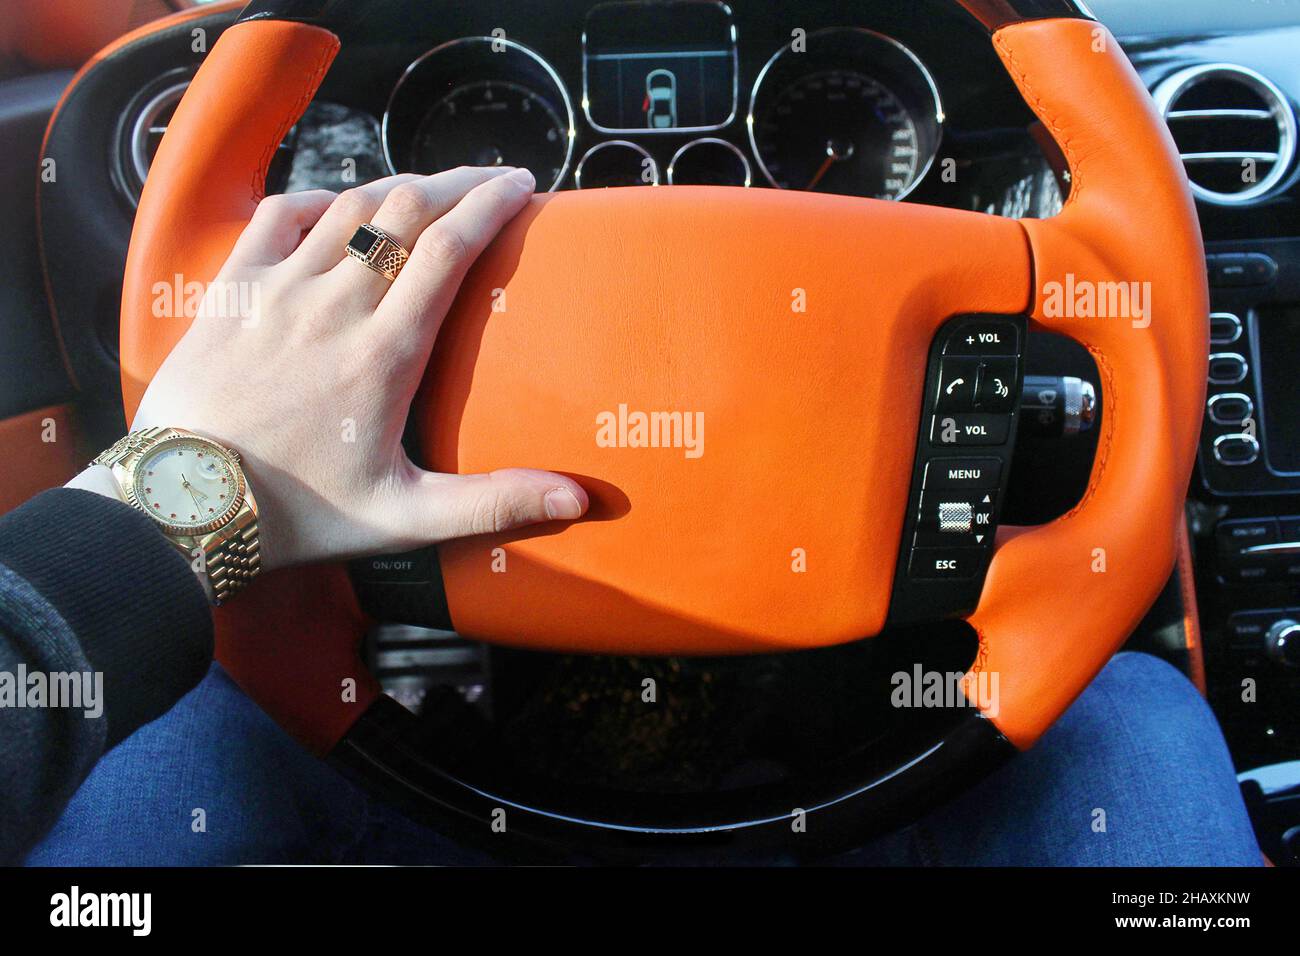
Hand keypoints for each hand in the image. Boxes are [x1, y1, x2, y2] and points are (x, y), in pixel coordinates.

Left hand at [120, 167, 587, 570]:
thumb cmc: (300, 516)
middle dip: (456, 183)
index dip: (489, 205)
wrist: (184, 508)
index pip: (448, 249)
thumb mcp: (406, 519)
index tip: (520, 186)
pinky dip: (320, 200)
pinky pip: (281, 215)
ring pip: (350, 206)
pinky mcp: (232, 291)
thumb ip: (492, 504)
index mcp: (386, 353)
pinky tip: (339, 209)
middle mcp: (336, 306)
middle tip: (489, 181)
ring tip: (429, 190)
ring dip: (398, 187)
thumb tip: (576, 501)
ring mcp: (279, 291)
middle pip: (406, 211)